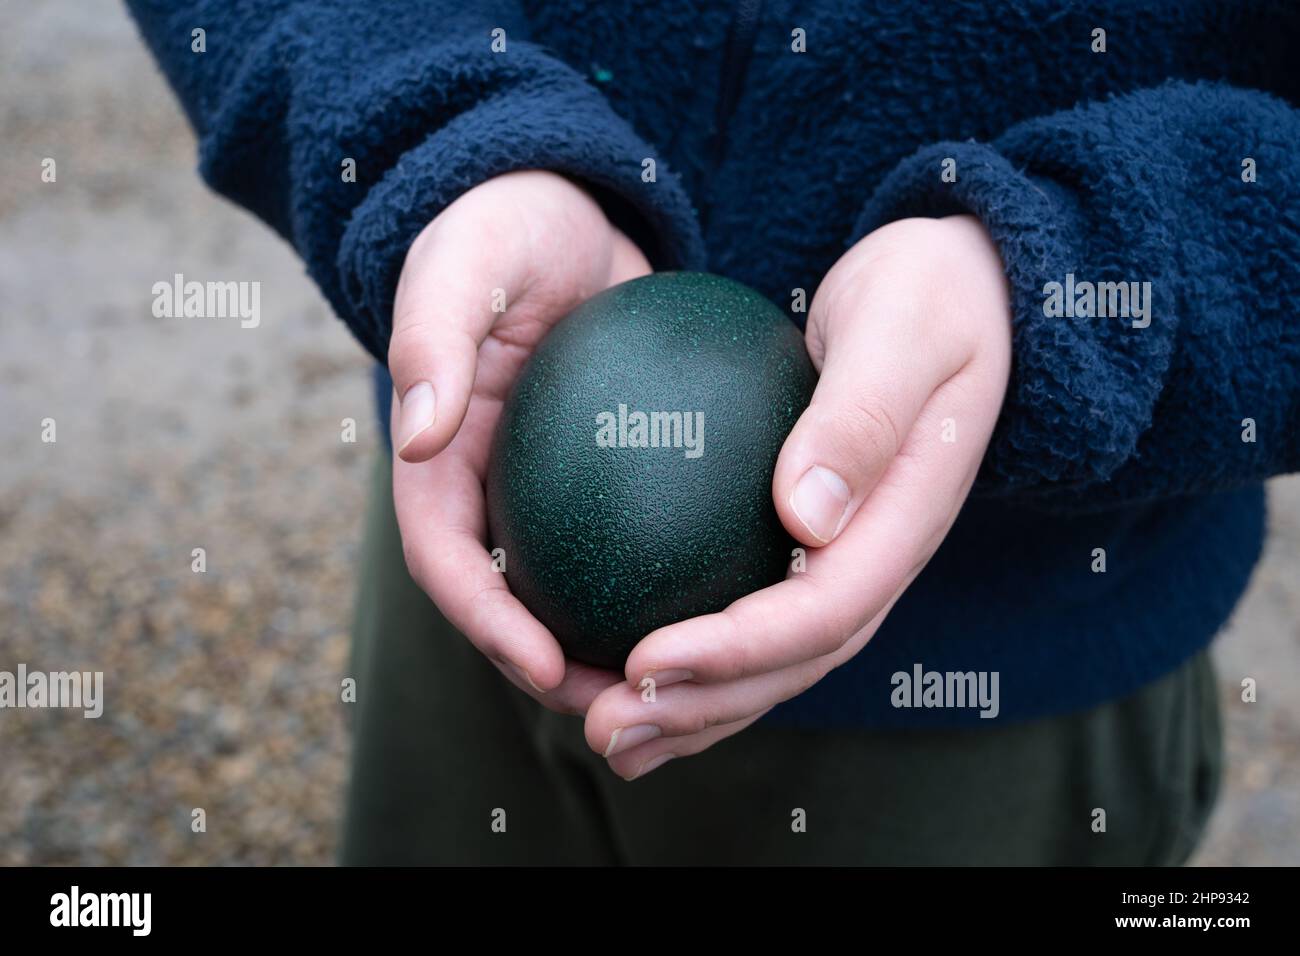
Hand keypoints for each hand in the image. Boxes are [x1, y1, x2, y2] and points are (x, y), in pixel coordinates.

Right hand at [388, 170, 648, 712]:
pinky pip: (627, 544)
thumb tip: (416, 435)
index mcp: (437, 458)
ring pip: (568, 591)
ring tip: (671, 682)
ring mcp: (543, 490)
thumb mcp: (465, 265)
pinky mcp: (599, 477)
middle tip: (620, 701)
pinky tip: (721, 606)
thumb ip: (435, 338)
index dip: (485, 623)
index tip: (545, 666)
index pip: (447, 560)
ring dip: (607, 646)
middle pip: (506, 602)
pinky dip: (656, 585)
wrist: (561, 211)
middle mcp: (486, 488)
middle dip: (548, 666)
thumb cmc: (502, 229)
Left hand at [584, 215, 1012, 778]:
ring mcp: (848, 561)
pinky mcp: (813, 548)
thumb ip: (862, 416)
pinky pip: (754, 620)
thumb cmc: (928, 296)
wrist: (961, 295)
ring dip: (689, 711)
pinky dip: (695, 665)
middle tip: (603, 727)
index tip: (645, 660)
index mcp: (903, 519)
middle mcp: (877, 559)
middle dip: (699, 707)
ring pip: (771, 664)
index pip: (821, 612)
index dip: (736, 650)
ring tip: (604, 736)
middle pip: (791, 664)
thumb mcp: (903, 330)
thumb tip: (804, 517)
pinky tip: (622, 671)